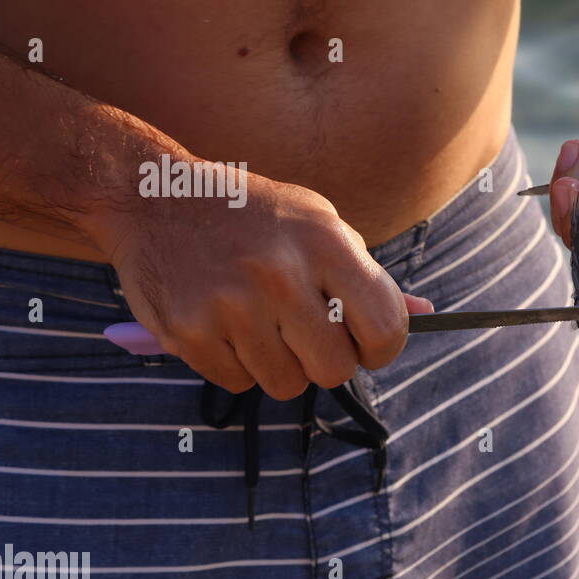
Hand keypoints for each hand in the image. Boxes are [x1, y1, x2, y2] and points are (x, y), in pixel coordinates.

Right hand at [84, 166, 431, 398]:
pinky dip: (237, 366)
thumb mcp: (318, 223)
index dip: (382, 348)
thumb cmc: (254, 215)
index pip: (384, 327)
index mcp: (324, 242)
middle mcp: (278, 274)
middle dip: (327, 363)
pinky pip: (237, 383)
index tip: (366, 344)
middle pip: (334, 369)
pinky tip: (225, 325)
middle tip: (307, 337)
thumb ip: (367, 273)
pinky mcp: (188, 331)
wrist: (153, 194)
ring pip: (285, 384)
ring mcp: (230, 305)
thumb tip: (425, 313)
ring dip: (279, 365)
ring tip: (260, 323)